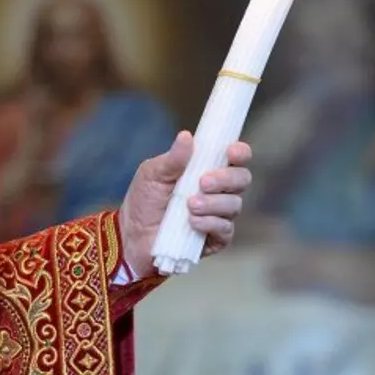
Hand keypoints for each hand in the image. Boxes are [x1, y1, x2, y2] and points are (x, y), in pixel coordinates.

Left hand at [118, 132, 252, 277]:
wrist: (132, 234)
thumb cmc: (145, 200)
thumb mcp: (153, 174)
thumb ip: (172, 159)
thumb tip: (186, 135)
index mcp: (207, 169)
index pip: (235, 157)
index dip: (240, 152)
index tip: (231, 152)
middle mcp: (219, 191)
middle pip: (242, 179)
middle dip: (226, 179)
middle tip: (203, 182)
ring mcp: (220, 215)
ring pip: (234, 205)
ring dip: (212, 203)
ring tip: (189, 205)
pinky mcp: (217, 238)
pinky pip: (225, 229)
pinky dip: (209, 223)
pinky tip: (192, 222)